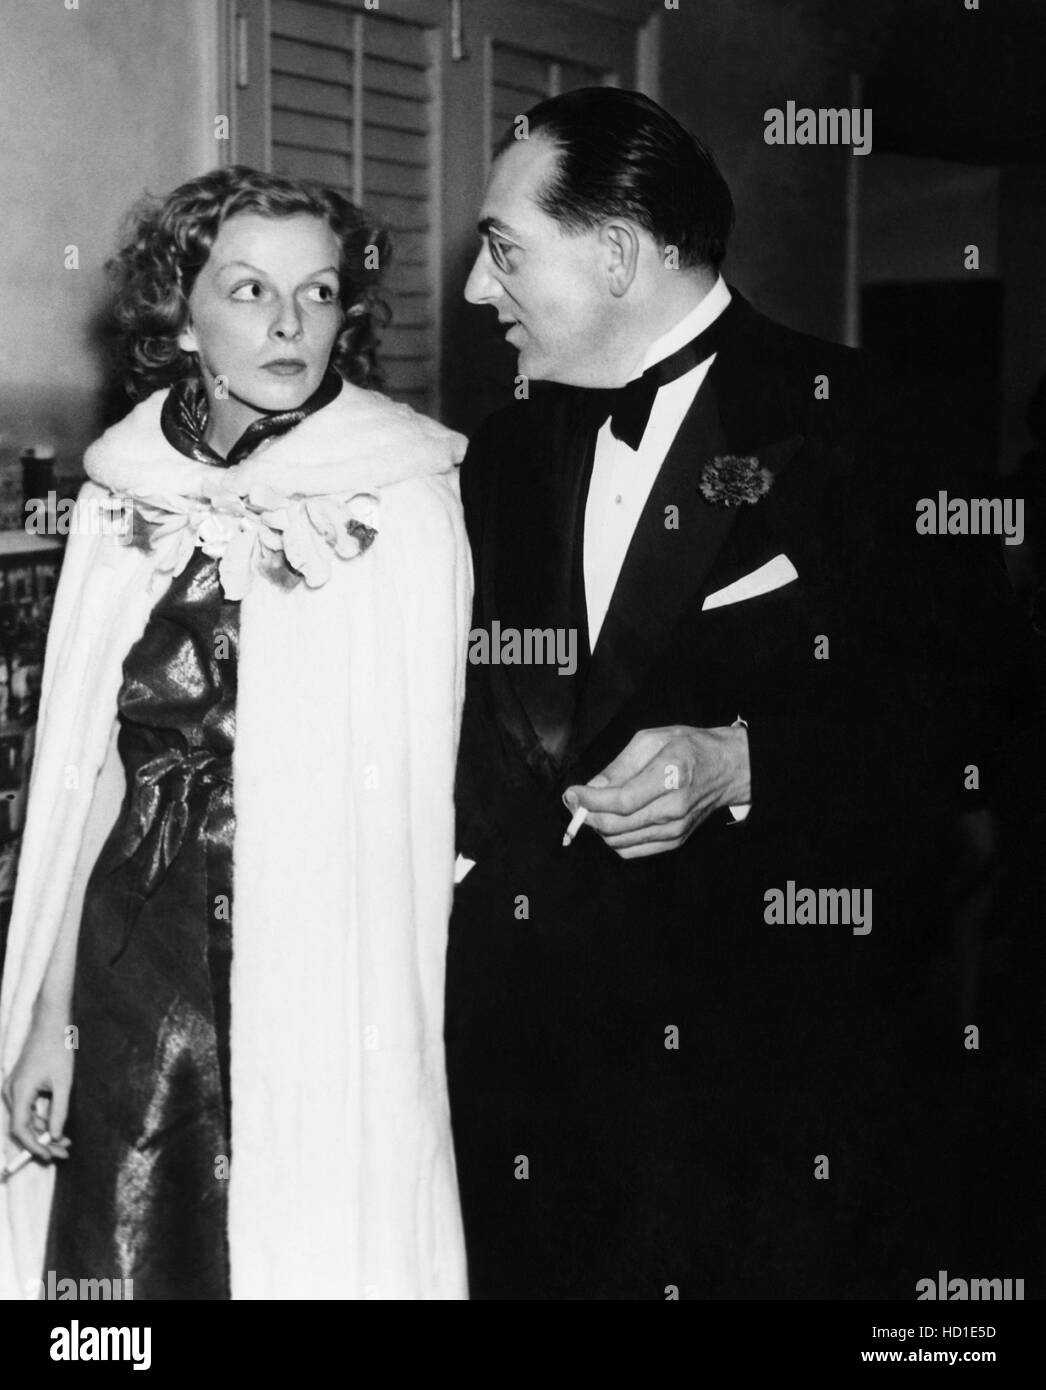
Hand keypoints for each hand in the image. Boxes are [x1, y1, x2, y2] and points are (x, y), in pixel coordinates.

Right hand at [1, 1010, 73, 1164]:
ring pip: (24, 1119)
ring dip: (42, 1131)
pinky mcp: (20, 1084)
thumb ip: (59, 1111)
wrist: (52, 1022)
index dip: (34, 1146)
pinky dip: (40, 1119)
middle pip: (22, 1127)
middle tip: (63, 1153)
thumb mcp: (63, 1083)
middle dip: (41, 1142)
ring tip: (64, 1143)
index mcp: (19, 1092)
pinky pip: (27, 1108)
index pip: (20, 1129)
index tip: (50, 1156)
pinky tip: (56, 1126)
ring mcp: (14, 1088)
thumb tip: (56, 1136)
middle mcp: (11, 1092)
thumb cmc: (58, 1049)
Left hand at [564, 724, 750, 859]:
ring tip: (593, 808)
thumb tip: (592, 786)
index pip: (622, 801)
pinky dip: (613, 838)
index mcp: (672, 776)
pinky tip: (611, 820)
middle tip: (575, 801)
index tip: (572, 793)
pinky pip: (631, 851)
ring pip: (619, 841)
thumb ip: (620, 765)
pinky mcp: (674, 841)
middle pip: (617, 825)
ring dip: (597, 827)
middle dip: (587, 815)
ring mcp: (675, 830)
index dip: (591, 801)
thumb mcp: (653, 740)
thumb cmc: (689, 748)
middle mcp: (675, 808)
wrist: (727, 769)